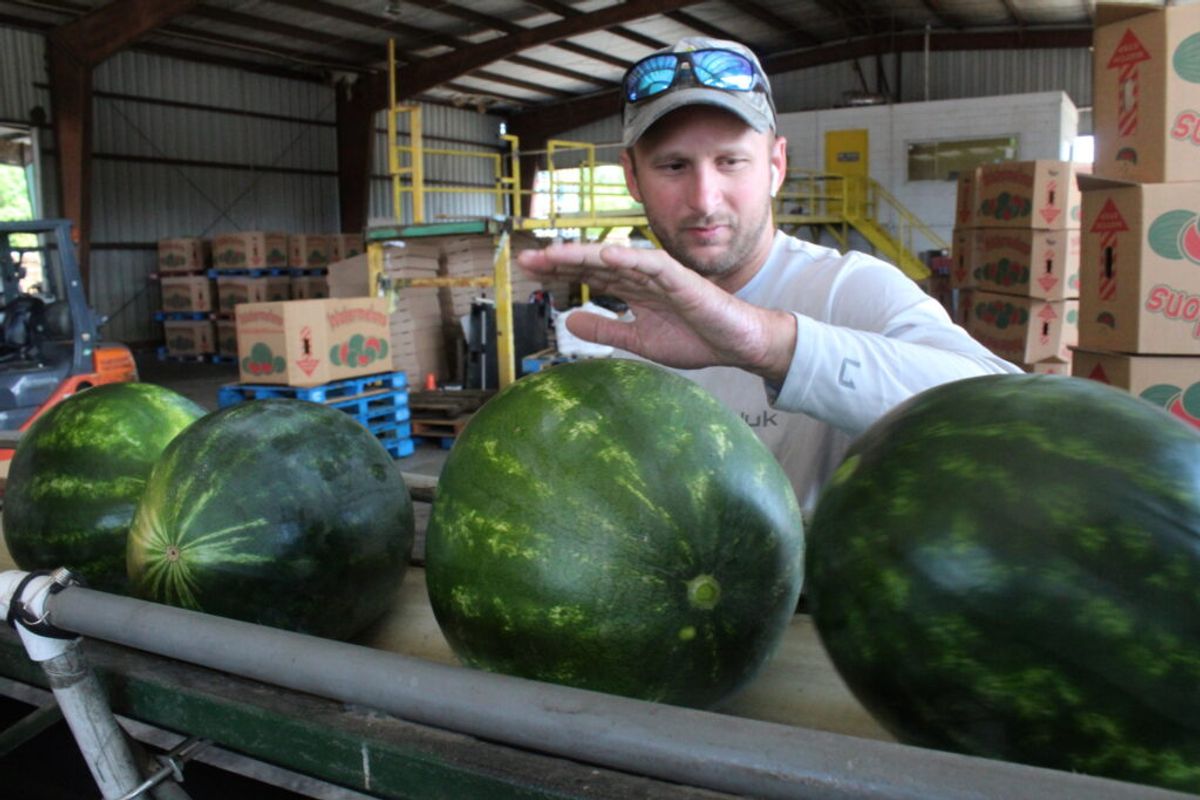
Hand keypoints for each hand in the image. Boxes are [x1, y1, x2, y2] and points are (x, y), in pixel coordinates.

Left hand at [517, 242, 796, 381]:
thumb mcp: (639, 341)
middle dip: (560, 260)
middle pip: (594, 262)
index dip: (560, 271)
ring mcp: (659, 274)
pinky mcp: (679, 278)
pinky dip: (627, 257)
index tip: (530, 271)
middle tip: (527, 260)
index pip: (590, 274)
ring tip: (554, 254)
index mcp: (633, 288)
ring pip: (615, 259)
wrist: (734, 344)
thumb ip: (607, 330)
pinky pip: (650, 264)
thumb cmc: (694, 338)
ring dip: (583, 255)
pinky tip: (603, 255)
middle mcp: (641, 275)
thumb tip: (570, 323)